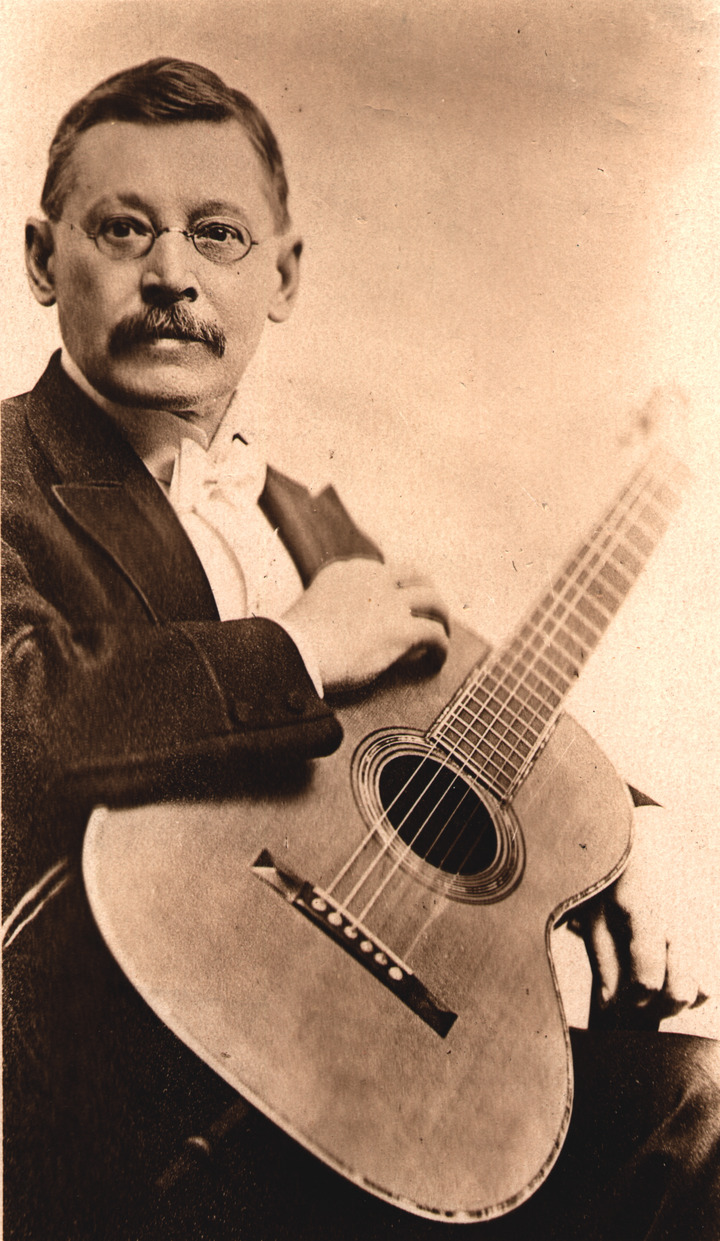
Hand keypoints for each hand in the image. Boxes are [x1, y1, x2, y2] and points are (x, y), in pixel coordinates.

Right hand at [282, 558, 449, 691]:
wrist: (296, 654)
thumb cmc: (297, 642)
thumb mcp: (316, 607)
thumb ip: (337, 605)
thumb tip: (359, 626)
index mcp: (350, 571)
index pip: (385, 570)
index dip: (398, 587)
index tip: (401, 601)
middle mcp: (374, 579)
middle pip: (416, 576)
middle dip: (427, 592)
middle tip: (432, 610)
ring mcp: (390, 602)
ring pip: (433, 600)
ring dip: (441, 617)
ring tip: (442, 632)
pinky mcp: (401, 629)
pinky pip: (434, 634)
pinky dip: (440, 647)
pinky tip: (436, 659)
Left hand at [577, 804, 713, 1023]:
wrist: (656, 833)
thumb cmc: (618, 872)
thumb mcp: (596, 908)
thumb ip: (602, 958)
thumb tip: (606, 1004)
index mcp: (647, 914)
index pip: (647, 979)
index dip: (633, 999)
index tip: (621, 996)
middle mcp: (682, 922)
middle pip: (681, 993)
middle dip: (657, 1006)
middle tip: (637, 996)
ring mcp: (703, 924)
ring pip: (703, 988)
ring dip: (679, 996)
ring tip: (656, 980)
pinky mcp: (712, 925)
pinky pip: (712, 970)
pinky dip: (696, 981)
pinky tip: (673, 967)